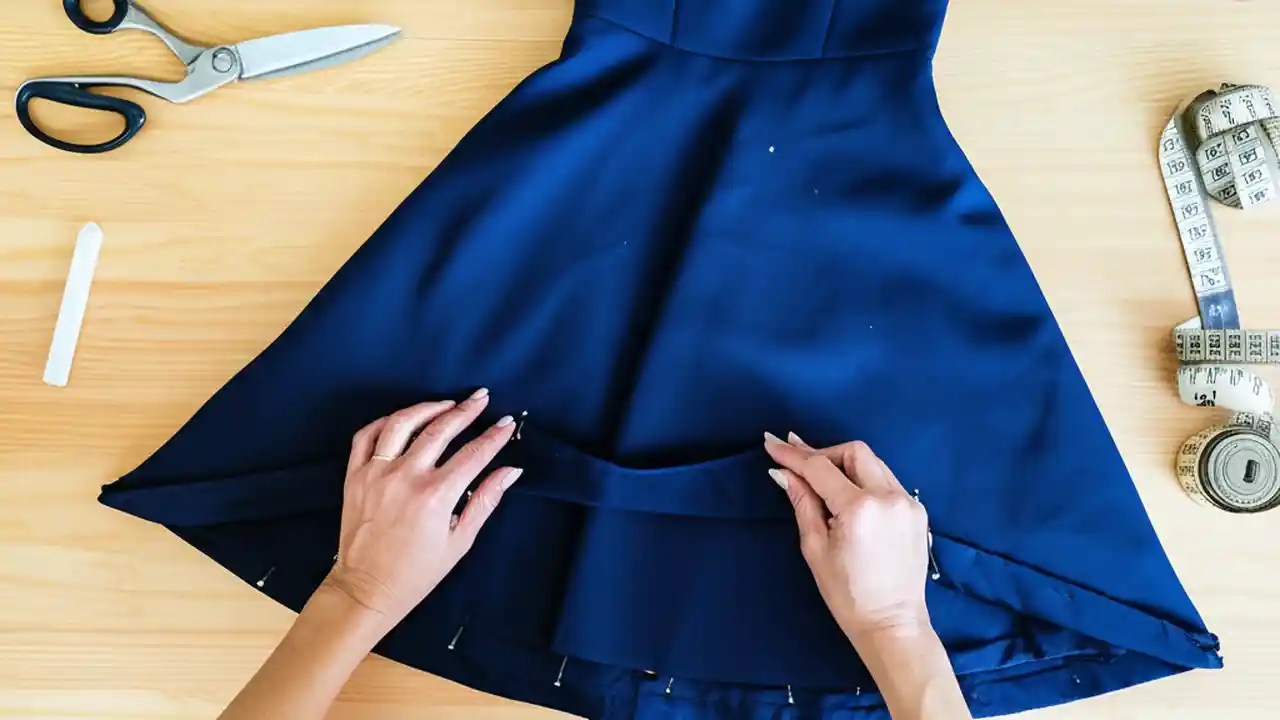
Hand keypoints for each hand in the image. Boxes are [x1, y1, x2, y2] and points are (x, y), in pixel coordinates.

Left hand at [326, 390, 522, 631]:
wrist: (367, 589)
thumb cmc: (418, 572)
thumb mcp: (460, 541)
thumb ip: (485, 500)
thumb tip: (511, 471)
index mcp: (435, 496)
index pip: (473, 454)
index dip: (494, 436)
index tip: (507, 422)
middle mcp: (405, 478)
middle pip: (440, 430)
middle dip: (465, 411)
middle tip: (481, 398)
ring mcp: (376, 474)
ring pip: (402, 423)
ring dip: (427, 408)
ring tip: (446, 404)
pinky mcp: (354, 476)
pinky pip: (367, 436)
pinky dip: (386, 421)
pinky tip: (404, 419)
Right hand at [764, 433, 929, 643]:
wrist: (892, 624)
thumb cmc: (847, 594)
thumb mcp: (815, 548)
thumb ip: (803, 503)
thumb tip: (784, 473)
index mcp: (860, 509)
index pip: (821, 468)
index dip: (793, 454)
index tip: (772, 442)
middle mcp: (889, 498)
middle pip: (854, 452)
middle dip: (824, 454)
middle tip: (800, 467)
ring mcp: (908, 503)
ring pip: (873, 463)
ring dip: (845, 466)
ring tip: (823, 484)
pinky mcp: (917, 512)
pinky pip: (887, 481)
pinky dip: (865, 481)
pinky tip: (850, 499)